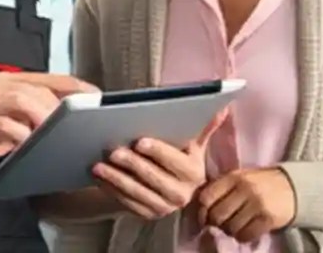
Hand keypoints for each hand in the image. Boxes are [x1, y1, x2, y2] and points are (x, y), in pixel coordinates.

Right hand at [0, 71, 96, 175]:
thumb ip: (31, 113)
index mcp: (8, 80)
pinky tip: (30, 144)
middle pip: (39, 89)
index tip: (96, 98)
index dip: (75, 86)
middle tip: (76, 126)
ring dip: (43, 117)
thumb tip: (68, 119)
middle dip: (61, 107)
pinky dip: (21, 134)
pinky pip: (5, 125)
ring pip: (24, 100)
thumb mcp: (8, 118)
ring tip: (57, 135)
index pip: (49, 77)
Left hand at [91, 109, 228, 219]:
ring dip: (116, 178)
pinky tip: (99, 178)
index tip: (140, 141)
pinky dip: (112, 189)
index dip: (158, 152)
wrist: (166, 182)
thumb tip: (223, 108)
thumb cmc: (178, 155)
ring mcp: (164, 207)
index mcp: (194, 173)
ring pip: (138, 192)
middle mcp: (182, 194)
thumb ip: (205, 126)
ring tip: (99, 164)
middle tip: (114, 151)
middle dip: (133, 165)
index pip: (175, 162)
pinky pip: (127, 203)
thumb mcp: (192, 142)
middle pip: (154, 178)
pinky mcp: (147, 214)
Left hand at [196, 167, 295, 243]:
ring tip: (236, 226)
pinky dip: (243, 236)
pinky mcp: (267, 218)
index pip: (207, 197)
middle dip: (216, 223)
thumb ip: (223, 187)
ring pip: (230, 227)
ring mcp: (256, 204)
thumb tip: (202, 209)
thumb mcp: (241, 177)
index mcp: (234, 177)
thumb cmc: (261, 183)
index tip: (205, 217)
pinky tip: (247, 230)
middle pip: (217, 215)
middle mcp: (244, 189)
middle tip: (222, 224)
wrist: (293, 187)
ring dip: (230, 231)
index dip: (202, 211)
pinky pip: (246, 235)